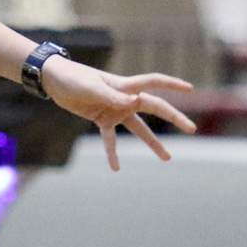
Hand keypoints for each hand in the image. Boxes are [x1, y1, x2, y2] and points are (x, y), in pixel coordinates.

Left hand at [41, 57, 196, 170]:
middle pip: (154, 109)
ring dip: (152, 143)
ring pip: (139, 129)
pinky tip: (116, 168)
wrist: (55, 80)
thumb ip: (112, 97)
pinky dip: (113, 153)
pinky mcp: (102, 119)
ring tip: (167, 158)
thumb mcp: (92, 87)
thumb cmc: (74, 78)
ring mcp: (114, 109)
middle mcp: (124, 98)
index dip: (172, 85)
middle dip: (174, 118)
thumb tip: (134, 102)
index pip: (154, 83)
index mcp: (124, 86)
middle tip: (192, 129)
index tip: (190, 89)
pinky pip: (111, 139)